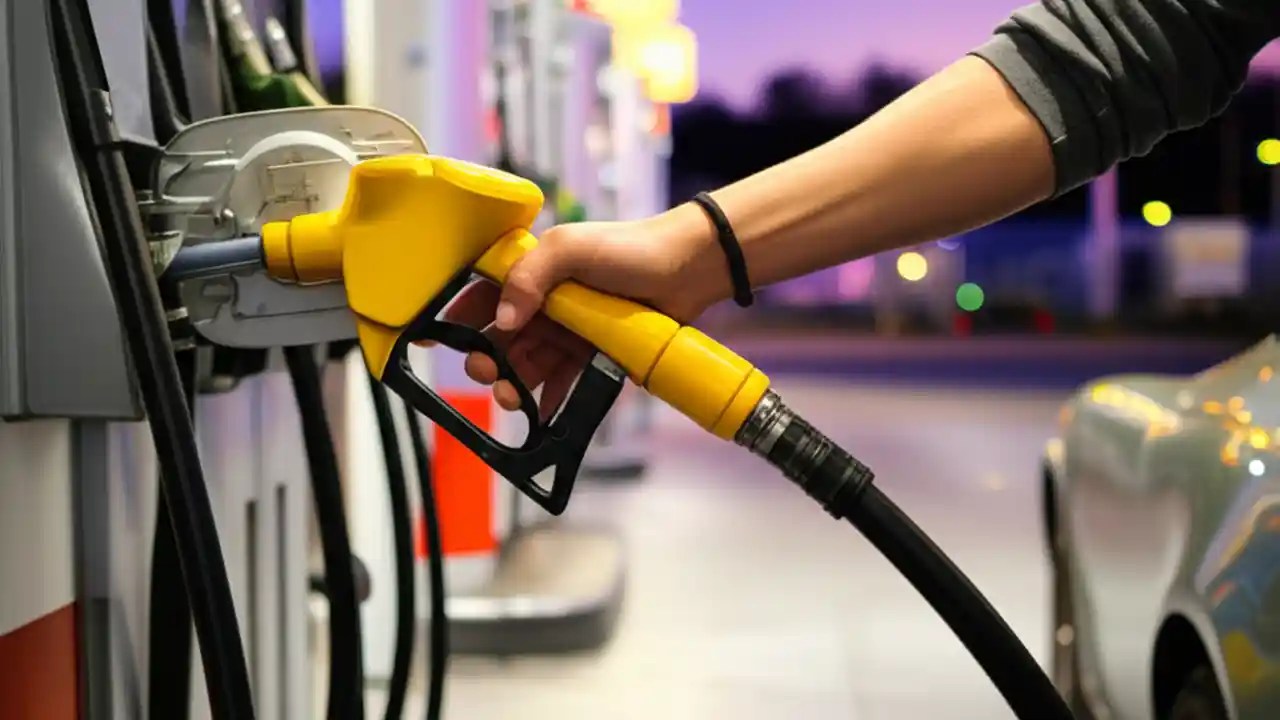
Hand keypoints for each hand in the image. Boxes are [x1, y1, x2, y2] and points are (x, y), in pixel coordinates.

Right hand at [439, 208, 719, 418]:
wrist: (688, 271)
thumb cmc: (629, 249)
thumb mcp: (570, 248)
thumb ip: (530, 275)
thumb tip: (503, 320)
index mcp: (532, 271)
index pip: (482, 293)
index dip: (456, 315)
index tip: (432, 338)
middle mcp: (544, 302)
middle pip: (500, 337)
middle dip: (485, 358)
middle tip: (487, 371)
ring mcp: (567, 330)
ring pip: (526, 364)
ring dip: (512, 384)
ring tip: (510, 398)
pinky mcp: (592, 354)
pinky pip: (562, 382)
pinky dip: (548, 401)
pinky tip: (539, 417)